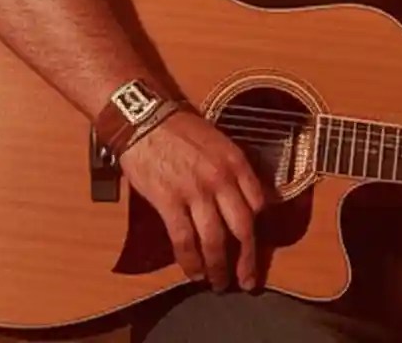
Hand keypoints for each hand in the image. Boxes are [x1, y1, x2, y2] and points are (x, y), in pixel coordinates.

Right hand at [118, 110, 268, 291]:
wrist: (143, 119)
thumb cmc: (180, 129)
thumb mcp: (219, 142)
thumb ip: (233, 170)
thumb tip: (247, 198)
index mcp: (236, 162)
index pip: (258, 203)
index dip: (258, 229)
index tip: (256, 245)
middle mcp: (221, 178)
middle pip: (243, 228)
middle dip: (247, 259)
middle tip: (247, 280)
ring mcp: (195, 191)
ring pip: (215, 240)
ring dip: (219, 268)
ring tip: (219, 284)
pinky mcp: (169, 201)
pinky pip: (184, 240)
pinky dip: (190, 262)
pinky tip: (194, 273)